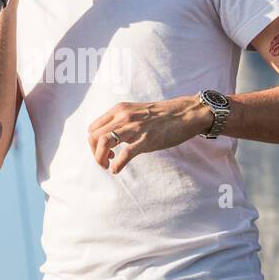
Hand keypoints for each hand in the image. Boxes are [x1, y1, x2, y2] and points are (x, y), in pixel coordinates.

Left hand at [86, 95, 211, 173]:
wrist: (185, 113)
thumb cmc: (162, 116)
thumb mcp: (136, 113)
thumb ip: (122, 122)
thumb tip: (110, 139)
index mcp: (119, 110)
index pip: (93, 128)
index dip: (93, 143)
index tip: (105, 151)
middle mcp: (123, 117)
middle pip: (93, 137)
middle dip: (94, 153)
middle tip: (105, 161)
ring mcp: (134, 128)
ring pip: (103, 143)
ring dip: (100, 159)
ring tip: (107, 166)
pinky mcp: (146, 140)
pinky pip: (124, 154)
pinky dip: (116, 165)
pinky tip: (117, 169)